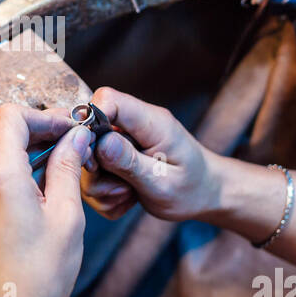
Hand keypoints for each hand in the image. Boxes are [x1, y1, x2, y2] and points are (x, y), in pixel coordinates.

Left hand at [0, 104, 94, 296]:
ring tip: (59, 172)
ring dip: (26, 156)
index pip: (12, 117)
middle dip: (37, 134)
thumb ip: (68, 167)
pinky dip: (12, 177)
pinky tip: (38, 196)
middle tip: (70, 146)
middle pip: (2, 136)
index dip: (43, 116)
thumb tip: (75, 136)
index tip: (68, 129)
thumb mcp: (67, 215)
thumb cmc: (41, 275)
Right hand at [81, 87, 220, 221]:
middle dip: (96, 169)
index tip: (94, 158)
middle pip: (89, 133)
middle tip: (123, 188)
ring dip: (103, 186)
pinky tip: (127, 197)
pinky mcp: (117, 155)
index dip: (90, 121)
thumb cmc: (192, 188)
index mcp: (151, 122)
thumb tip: (100, 142)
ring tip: (129, 196)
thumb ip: (130, 162)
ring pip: (88, 159)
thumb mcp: (162, 183)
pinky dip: (106, 193)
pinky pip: (94, 174)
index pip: (108, 99)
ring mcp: (124, 140)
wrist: (206, 194)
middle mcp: (134, 125)